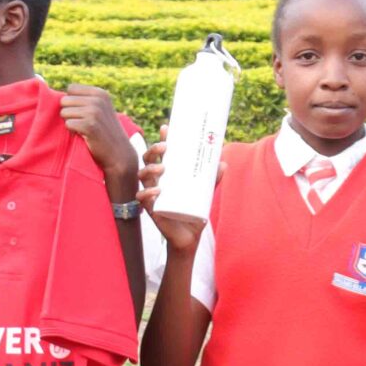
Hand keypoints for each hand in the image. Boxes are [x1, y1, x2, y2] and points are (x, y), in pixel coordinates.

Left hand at [60, 85, 138, 196]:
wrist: (119, 154)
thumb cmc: (104, 132)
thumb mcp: (99, 110)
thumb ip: (84, 100)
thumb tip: (57, 95)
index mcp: (100, 93)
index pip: (71, 88)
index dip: (72, 102)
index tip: (82, 113)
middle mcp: (98, 99)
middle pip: (65, 101)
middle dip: (69, 113)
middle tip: (84, 124)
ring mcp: (95, 112)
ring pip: (64, 113)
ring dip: (71, 123)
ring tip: (85, 130)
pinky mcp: (90, 125)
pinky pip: (68, 124)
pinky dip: (73, 132)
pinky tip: (85, 136)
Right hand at [137, 130, 204, 254]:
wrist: (189, 238)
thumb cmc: (194, 213)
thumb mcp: (205, 192)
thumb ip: (213, 178)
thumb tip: (223, 163)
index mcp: (168, 175)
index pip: (161, 153)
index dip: (162, 139)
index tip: (166, 127)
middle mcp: (157, 181)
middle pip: (147, 160)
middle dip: (153, 150)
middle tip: (164, 147)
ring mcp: (152, 194)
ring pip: (142, 176)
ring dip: (150, 168)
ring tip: (162, 168)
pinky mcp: (151, 209)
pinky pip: (142, 198)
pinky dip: (147, 192)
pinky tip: (157, 190)